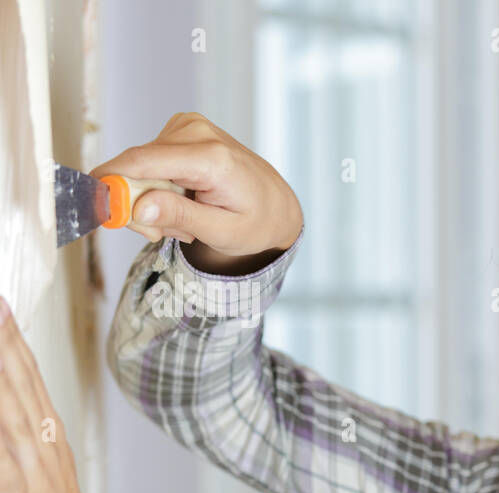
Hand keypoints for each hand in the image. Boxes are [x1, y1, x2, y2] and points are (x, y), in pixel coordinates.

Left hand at [0, 296, 109, 492]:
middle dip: (4, 342)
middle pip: (17, 382)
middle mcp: (39, 445)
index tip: (3, 306)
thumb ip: (23, 440)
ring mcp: (26, 469)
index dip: (13, 339)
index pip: (28, 377)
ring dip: (0, 373)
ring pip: (6, 410)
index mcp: (48, 437)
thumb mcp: (43, 473)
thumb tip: (12, 409)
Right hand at [90, 111, 302, 274]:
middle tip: (162, 233)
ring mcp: (189, 126)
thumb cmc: (255, 221)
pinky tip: (184, 197)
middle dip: (138, 205)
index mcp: (212, 158)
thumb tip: (138, 208)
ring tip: (186, 217)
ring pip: (139, 165)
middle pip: (136, 166)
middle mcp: (198, 132)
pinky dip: (159, 184)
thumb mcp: (223, 232)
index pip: (143, 161)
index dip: (111, 181)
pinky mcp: (181, 127)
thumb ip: (180, 217)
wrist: (276, 205)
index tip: (95, 203)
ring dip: (152, 197)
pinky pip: (149, 160)